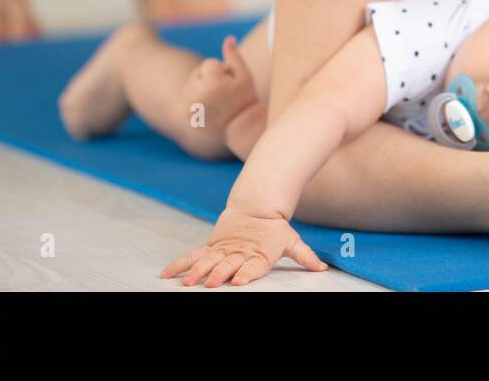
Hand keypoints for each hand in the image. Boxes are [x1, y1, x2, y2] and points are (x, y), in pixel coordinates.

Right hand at [160, 199, 327, 286]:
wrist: (257, 204)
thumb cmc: (275, 228)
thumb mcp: (291, 240)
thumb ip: (304, 256)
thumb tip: (323, 267)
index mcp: (258, 254)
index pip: (252, 267)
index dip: (245, 274)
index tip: (238, 281)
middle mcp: (239, 253)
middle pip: (227, 265)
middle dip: (217, 275)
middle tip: (207, 284)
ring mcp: (223, 249)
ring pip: (207, 261)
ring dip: (195, 272)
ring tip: (185, 282)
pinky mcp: (211, 246)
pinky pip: (192, 255)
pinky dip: (179, 264)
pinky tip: (166, 273)